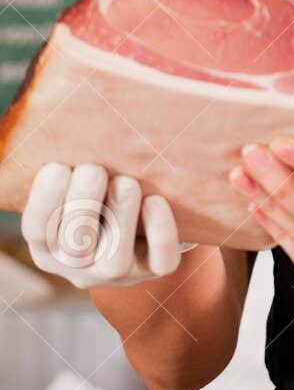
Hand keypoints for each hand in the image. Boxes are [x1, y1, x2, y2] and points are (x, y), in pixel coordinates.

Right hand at [21, 162, 194, 289]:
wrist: (145, 214)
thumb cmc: (100, 185)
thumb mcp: (77, 179)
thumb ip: (72, 164)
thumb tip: (79, 116)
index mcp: (49, 242)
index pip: (37, 229)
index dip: (44, 200)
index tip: (57, 165)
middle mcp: (78, 265)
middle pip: (73, 246)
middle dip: (83, 204)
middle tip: (93, 169)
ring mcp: (116, 273)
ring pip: (114, 261)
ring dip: (120, 217)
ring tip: (127, 181)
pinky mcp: (154, 270)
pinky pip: (160, 263)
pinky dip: (160, 232)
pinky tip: (156, 201)